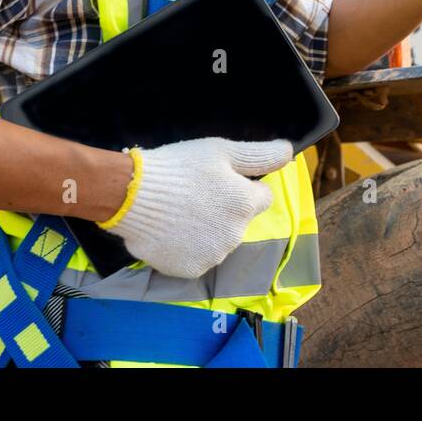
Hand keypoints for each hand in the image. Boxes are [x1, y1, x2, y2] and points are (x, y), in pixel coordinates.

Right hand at [98, 136, 293, 278]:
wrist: (131, 195)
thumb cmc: (179, 167)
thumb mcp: (222, 151)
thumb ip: (260, 155)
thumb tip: (290, 153)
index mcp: (246, 205)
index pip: (262, 196)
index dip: (243, 185)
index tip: (220, 180)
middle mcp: (236, 235)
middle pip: (239, 220)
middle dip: (225, 209)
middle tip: (196, 194)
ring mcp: (213, 256)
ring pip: (219, 240)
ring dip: (208, 229)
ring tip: (181, 211)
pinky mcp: (190, 270)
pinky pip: (197, 256)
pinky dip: (188, 246)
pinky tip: (172, 230)